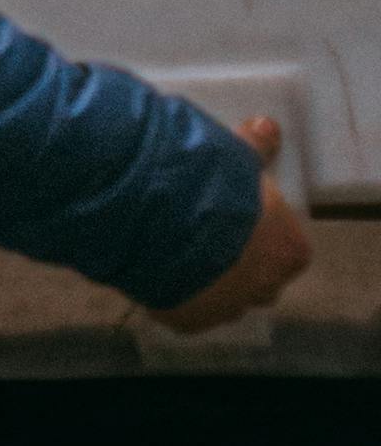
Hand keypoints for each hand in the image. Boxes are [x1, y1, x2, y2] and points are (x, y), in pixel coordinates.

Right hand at [154, 112, 316, 337]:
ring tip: (176, 247)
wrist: (158, 218)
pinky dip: (175, 292)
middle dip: (242, 263)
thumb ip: (254, 146)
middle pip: (261, 281)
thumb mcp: (237, 154)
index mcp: (288, 250)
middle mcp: (264, 288)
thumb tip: (268, 125)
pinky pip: (186, 309)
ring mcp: (225, 309)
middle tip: (212, 234)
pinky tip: (157, 266)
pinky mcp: (186, 321)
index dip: (266, 233)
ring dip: (208, 279)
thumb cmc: (213, 185)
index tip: (242, 217)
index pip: (289, 249)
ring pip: (224, 299)